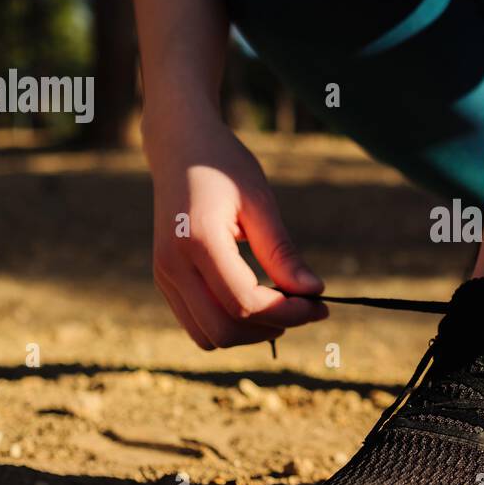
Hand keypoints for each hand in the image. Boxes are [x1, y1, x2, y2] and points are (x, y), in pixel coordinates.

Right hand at [145, 110, 326, 348]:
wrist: (178, 147)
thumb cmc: (223, 166)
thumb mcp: (259, 201)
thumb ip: (282, 252)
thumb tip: (314, 292)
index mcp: (198, 242)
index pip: (245, 304)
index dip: (289, 313)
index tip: (320, 303)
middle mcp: (172, 266)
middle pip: (225, 330)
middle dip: (271, 327)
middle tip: (304, 308)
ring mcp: (164, 277)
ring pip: (209, 337)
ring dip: (250, 333)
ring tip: (281, 305)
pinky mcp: (165, 281)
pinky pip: (198, 325)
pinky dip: (230, 325)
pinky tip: (256, 301)